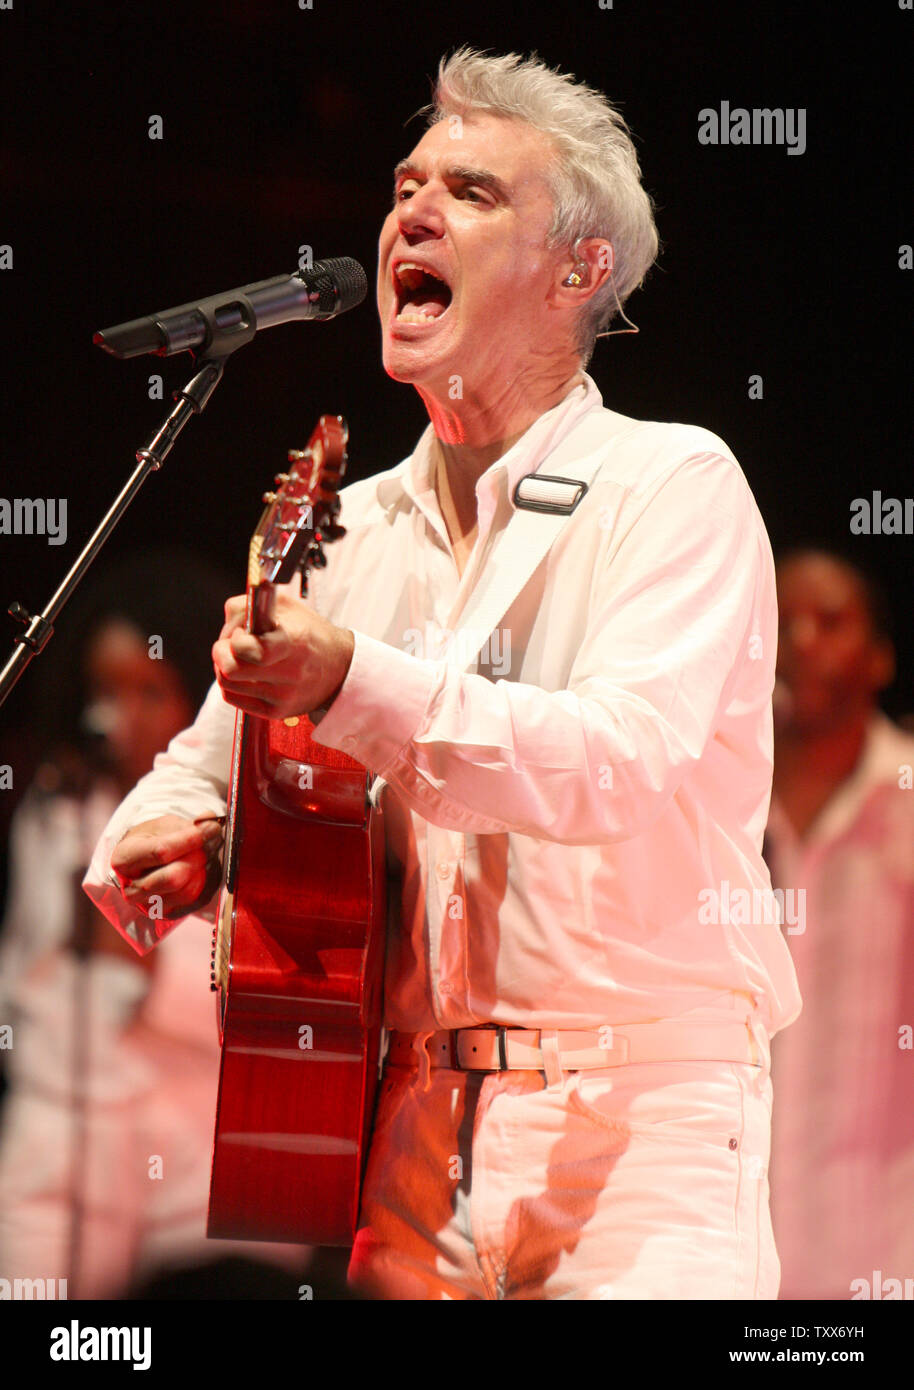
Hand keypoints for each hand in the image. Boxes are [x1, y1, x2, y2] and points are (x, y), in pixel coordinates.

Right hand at [111, 815, 223, 919]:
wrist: (143, 863)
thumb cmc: (152, 841)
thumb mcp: (165, 826)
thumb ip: (188, 825)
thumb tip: (210, 823)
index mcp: (124, 858)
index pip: (161, 851)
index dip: (189, 840)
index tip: (210, 828)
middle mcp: (130, 887)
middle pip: (173, 877)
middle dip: (196, 858)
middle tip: (205, 844)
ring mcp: (146, 904)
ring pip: (185, 891)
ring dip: (200, 870)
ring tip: (199, 855)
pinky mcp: (163, 913)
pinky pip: (190, 899)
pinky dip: (200, 882)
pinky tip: (196, 869)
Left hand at [212, 577, 354, 719]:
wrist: (340, 669)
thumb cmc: (310, 633)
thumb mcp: (285, 606)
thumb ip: (249, 605)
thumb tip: (228, 625)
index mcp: (293, 642)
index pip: (250, 650)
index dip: (235, 638)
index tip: (243, 631)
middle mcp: (289, 673)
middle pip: (230, 670)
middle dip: (221, 652)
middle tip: (231, 645)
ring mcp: (282, 697)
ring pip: (227, 684)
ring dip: (224, 666)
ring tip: (239, 657)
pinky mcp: (276, 712)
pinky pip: (233, 698)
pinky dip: (231, 683)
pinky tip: (245, 673)